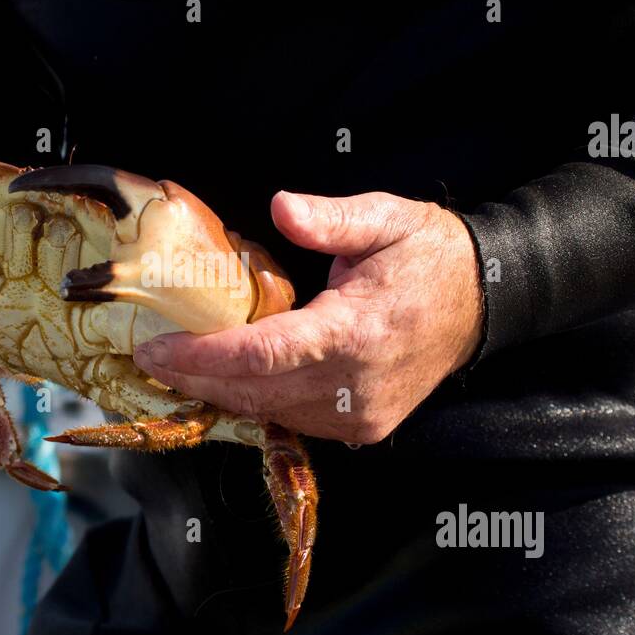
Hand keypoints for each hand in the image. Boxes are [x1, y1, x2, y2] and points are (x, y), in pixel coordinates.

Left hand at [132, 192, 484, 443]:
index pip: (262, 355)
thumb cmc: (430, 256)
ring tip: (180, 367)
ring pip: (271, 413)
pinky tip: (228, 380)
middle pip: (255, 392)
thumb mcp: (386, 218)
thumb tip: (280, 207)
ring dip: (222, 393)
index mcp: (356, 332)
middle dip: (197, 378)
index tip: (156, 349)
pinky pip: (294, 420)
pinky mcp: (364, 427)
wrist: (483, 302)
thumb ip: (331, 218)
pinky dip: (257, 401)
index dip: (202, 357)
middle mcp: (355, 385)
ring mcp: (360, 415)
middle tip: (151, 358)